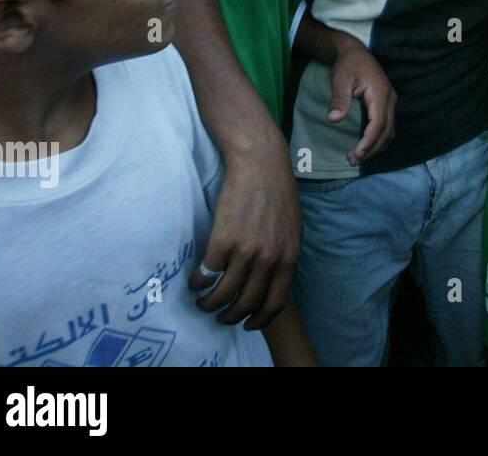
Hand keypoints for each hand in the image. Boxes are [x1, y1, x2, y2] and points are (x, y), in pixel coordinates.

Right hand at [189, 125, 300, 331]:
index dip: (260, 319)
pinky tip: (195, 281)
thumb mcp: (292, 228)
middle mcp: (269, 258)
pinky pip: (207, 273)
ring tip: (202, 302)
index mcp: (289, 257)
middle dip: (231, 316)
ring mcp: (246, 250)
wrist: (260, 164)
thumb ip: (284, 255)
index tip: (249, 324)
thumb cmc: (277, 192)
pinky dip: (198, 283)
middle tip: (220, 316)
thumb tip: (273, 280)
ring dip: (209, 303)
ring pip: (223, 293)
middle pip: (246, 303)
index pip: (276, 302)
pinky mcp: (223, 240)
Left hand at [327, 39, 395, 165]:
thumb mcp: (340, 80)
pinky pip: (387, 127)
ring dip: (376, 146)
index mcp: (380, 93)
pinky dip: (378, 139)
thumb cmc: (347, 65)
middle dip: (371, 149)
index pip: (378, 123)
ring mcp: (390, 102)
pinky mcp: (387, 104)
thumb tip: (334, 119)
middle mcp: (389, 99)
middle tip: (352, 161)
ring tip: (357, 157)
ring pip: (389, 131)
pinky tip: (366, 146)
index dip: (369, 141)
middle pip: (386, 131)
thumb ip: (339, 99)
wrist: (355, 52)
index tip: (357, 154)